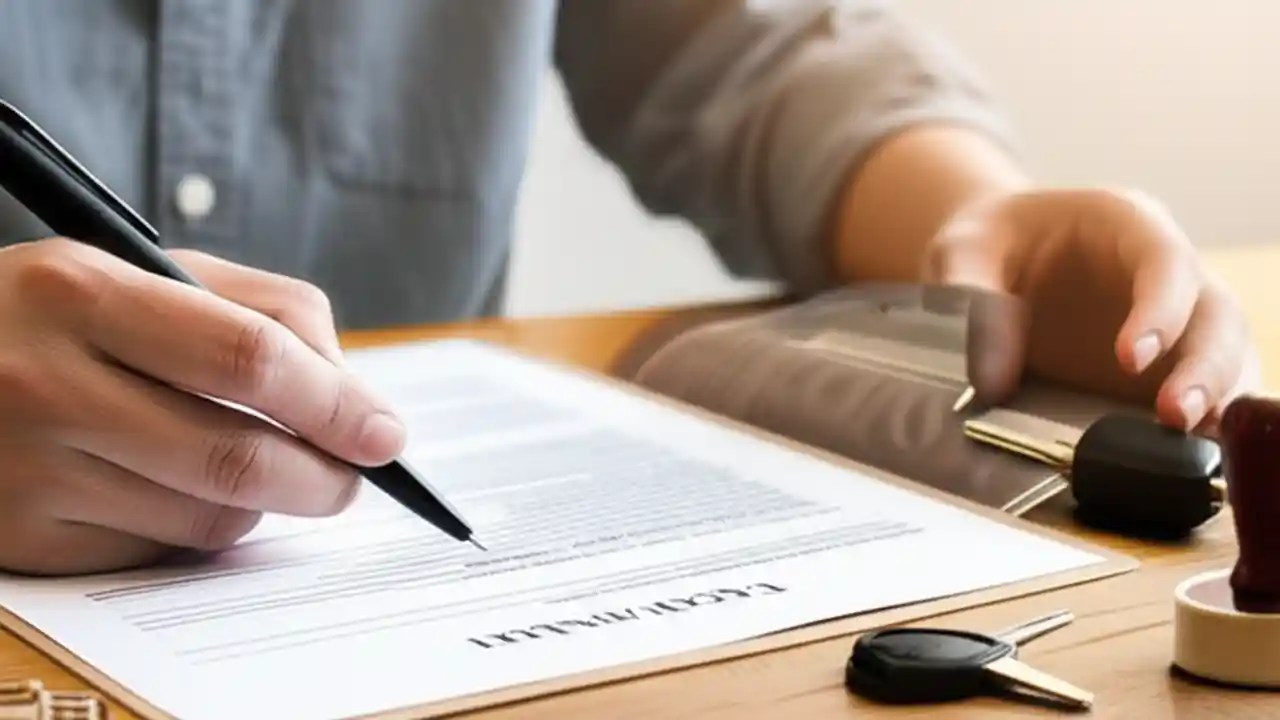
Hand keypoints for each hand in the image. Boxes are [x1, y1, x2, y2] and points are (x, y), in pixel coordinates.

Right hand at [0, 239, 404, 575]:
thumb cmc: (64, 316)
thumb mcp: (150, 274)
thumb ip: (265, 313)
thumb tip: (355, 401)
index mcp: (82, 292)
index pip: (248, 358)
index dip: (335, 404)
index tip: (385, 435)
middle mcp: (41, 383)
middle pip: (236, 458)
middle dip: (322, 479)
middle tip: (350, 479)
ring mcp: (24, 471)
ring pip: (208, 519)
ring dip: (260, 505)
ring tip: (251, 467)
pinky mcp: (19, 539)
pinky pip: (157, 555)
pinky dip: (195, 533)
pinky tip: (176, 491)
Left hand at [922, 188, 1260, 432]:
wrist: (991, 259)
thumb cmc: (986, 243)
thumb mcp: (963, 251)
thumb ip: (974, 301)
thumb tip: (994, 381)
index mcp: (1127, 224)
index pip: (1165, 261)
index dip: (1161, 310)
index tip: (1132, 359)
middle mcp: (1167, 273)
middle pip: (1216, 315)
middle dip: (1206, 367)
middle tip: (1175, 416)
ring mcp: (1175, 322)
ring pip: (1229, 358)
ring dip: (1217, 401)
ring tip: (1193, 443)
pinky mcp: (1166, 368)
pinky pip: (1207, 394)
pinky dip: (1207, 425)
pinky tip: (1190, 455)